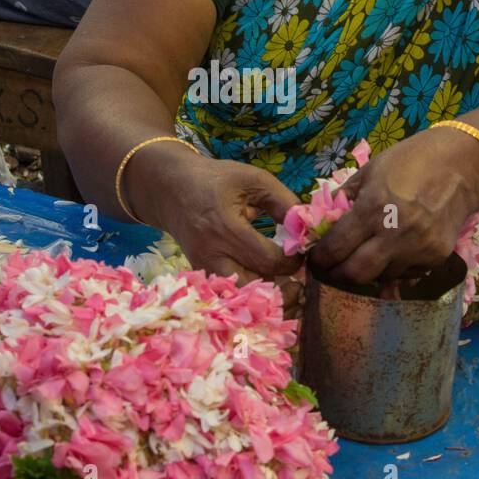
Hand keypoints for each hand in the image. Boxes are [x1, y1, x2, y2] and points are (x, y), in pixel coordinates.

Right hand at [129, 147, 302, 290]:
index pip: (269, 260)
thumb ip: (285, 202)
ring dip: (267, 296)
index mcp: (226, 227)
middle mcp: (212, 254)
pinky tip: (266, 284)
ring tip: (286, 285)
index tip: (302, 252)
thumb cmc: (217, 181)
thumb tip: (308, 229)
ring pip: (241, 299)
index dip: (293, 261)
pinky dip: (250, 296)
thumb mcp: (255, 180)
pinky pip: (230, 295)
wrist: (171, 189)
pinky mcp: (202, 276)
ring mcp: (203, 269)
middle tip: (299, 277)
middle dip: (283, 287)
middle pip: (255, 287)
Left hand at [309, 127, 478, 285]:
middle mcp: (396, 234)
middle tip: (330, 270)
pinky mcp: (435, 259)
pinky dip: (392, 268)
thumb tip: (320, 225)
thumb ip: (342, 199)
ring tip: (363, 256)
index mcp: (374, 208)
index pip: (335, 248)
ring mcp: (418, 250)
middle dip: (336, 276)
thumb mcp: (369, 171)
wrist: (462, 167)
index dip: (319, 258)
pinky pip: (404, 274)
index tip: (314, 259)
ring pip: (380, 277)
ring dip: (366, 271)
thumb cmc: (410, 162)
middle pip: (355, 274)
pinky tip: (392, 251)